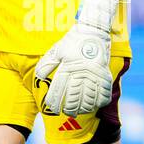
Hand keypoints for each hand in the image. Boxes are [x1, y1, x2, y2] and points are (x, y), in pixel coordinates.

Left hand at [34, 0, 115, 115]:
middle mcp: (81, 73)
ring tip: (78, 111)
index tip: (52, 109)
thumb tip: (38, 77)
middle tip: (66, 112)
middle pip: (74, 98)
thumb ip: (47, 64)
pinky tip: (93, 105)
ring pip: (88, 99)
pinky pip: (103, 94)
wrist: (93, 31)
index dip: (55, 102)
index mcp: (67, 67)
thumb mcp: (56, 50)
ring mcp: (94, 75)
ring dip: (83, 108)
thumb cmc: (72, 41)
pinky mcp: (105, 75)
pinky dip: (98, 102)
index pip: (59, 90)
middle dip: (69, 108)